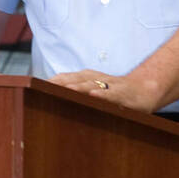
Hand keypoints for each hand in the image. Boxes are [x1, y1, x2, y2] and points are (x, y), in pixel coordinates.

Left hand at [47, 69, 162, 112]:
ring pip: (91, 85)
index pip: (65, 78)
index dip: (51, 82)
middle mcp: (97, 79)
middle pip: (75, 79)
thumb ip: (77, 93)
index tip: (33, 87)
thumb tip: (52, 99)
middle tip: (41, 89)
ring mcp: (110, 85)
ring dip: (78, 87)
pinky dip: (103, 93)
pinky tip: (94, 95)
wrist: (146, 89)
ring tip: (65, 90)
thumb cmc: (116, 92)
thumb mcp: (95, 91)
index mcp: (87, 78)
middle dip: (59, 84)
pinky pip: (112, 93)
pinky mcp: (123, 94)